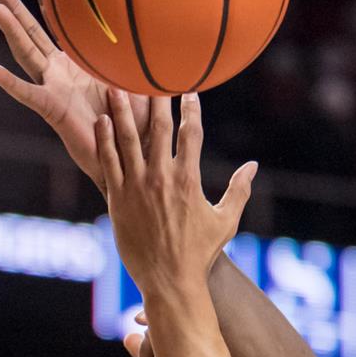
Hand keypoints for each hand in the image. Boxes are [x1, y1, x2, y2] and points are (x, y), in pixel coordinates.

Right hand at [0, 0, 152, 193]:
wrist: (130, 159)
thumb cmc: (138, 121)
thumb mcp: (138, 79)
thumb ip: (137, 55)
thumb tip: (158, 26)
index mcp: (78, 65)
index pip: (55, 30)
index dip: (42, 8)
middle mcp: (60, 75)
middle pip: (31, 35)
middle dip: (14, 10)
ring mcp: (54, 90)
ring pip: (27, 55)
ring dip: (12, 32)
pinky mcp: (54, 111)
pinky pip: (30, 95)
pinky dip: (12, 84)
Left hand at [97, 90, 255, 299]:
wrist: (170, 281)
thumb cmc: (199, 254)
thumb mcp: (226, 222)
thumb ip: (238, 190)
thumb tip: (253, 166)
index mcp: (188, 180)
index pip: (191, 134)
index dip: (191, 110)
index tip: (189, 91)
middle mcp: (162, 178)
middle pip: (159, 128)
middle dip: (156, 99)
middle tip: (150, 74)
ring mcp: (137, 187)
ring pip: (128, 140)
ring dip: (123, 111)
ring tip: (115, 86)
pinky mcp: (117, 199)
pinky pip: (109, 162)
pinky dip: (105, 140)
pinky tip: (102, 120)